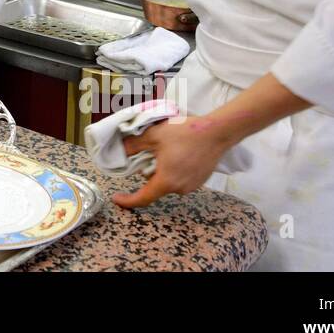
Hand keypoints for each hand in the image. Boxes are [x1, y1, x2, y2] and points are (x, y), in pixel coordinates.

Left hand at [112, 115, 232, 207]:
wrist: (216, 132)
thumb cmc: (186, 133)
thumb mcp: (154, 135)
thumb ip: (134, 145)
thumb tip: (121, 151)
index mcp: (166, 181)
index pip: (143, 198)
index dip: (128, 200)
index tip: (117, 198)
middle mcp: (180, 188)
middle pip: (155, 186)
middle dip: (148, 172)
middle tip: (148, 153)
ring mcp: (192, 186)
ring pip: (168, 182)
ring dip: (162, 170)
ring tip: (166, 150)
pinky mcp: (200, 181)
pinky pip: (180, 179)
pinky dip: (174, 170)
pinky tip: (178, 153)